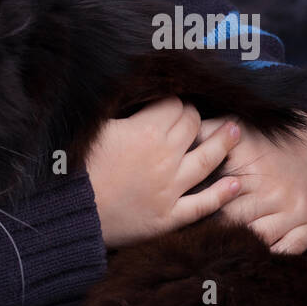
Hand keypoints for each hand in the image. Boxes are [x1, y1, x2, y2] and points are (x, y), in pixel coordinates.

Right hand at [86, 97, 243, 248]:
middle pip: (192, 126)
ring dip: (224, 143)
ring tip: (236, 131)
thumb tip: (133, 88)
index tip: (171, 104)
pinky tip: (236, 183)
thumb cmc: (77, 166)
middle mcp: (164, 157)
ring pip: (207, 160)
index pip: (175, 106)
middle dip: (195, 118)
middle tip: (195, 117)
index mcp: (145, 131)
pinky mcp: (169, 217)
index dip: (175, 102)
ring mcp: (170, 189)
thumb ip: (121, 110)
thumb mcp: (96, 127)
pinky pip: (203, 204)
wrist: (70, 211)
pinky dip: (223, 194)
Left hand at [192, 113, 306, 253]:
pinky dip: (269, 254)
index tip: (182, 219)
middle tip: (193, 244)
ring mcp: (293, 210)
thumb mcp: (232, 127)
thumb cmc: (259, 139)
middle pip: (235, 222)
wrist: (306, 144)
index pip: (215, 200)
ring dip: (238, 245)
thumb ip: (204, 133)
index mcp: (248, 171)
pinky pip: (288, 250)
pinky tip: (252, 255)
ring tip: (218, 250)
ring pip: (258, 239)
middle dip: (214, 232)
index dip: (198, 211)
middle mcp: (273, 191)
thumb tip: (178, 140)